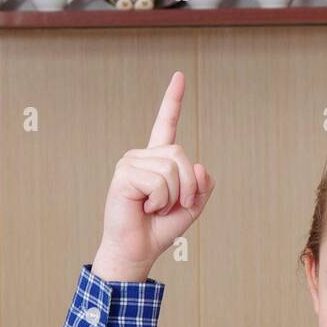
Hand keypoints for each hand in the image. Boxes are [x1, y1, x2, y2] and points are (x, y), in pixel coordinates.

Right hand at [93, 70, 215, 279]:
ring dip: (173, 196)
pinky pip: (158, 182)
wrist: (138, 250)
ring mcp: (130, 163)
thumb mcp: (192, 206)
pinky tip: (145, 208)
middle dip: (187, 185)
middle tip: (172, 206)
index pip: (166, 124)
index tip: (180, 76)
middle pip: (180, 154)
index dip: (173, 101)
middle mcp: (141, 156)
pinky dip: (159, 201)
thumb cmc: (160, 228)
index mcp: (157, 160)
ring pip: (171, 169)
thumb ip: (202, 185)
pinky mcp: (123, 175)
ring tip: (155, 208)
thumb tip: (199, 166)